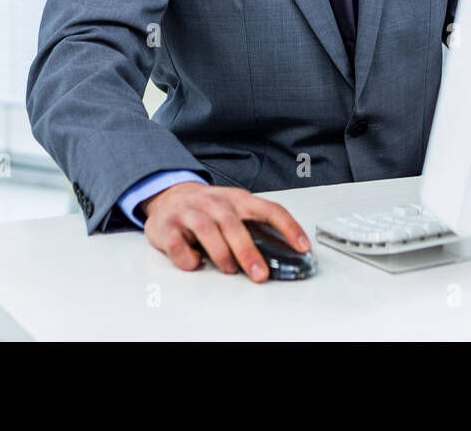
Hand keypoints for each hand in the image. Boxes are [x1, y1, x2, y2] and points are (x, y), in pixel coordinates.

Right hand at [140, 182, 310, 282]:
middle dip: (249, 252)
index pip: (269, 209)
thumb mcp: (234, 210)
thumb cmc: (208, 209)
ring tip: (230, 269)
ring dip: (221, 254)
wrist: (169, 197)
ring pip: (208, 231)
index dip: (289, 227)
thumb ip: (253, 226)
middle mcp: (214, 202)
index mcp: (238, 199)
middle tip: (260, 274)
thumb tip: (281, 255)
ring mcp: (189, 213)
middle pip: (235, 225)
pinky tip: (195, 263)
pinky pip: (178, 245)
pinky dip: (188, 258)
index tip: (303, 247)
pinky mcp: (168, 227)